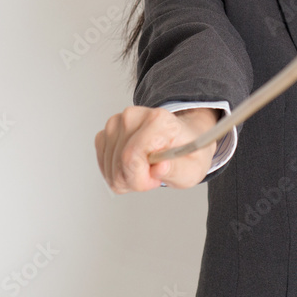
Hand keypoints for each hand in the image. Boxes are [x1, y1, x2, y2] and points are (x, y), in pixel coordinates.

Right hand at [95, 106, 219, 193]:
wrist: (180, 139)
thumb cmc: (185, 152)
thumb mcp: (192, 169)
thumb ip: (177, 170)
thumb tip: (159, 168)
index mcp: (159, 120)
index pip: (132, 156)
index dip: (142, 178)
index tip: (156, 178)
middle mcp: (134, 116)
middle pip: (119, 163)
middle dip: (135, 180)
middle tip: (153, 174)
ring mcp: (117, 122)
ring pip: (109, 167)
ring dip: (126, 177)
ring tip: (145, 169)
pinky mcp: (107, 131)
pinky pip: (103, 164)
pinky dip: (117, 172)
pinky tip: (134, 167)